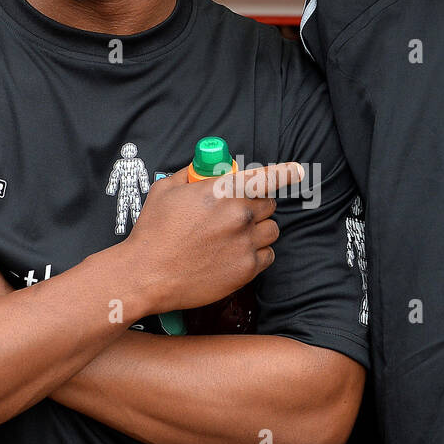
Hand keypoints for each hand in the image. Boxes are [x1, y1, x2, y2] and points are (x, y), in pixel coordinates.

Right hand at [126, 162, 302, 315]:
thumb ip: (190, 175)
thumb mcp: (165, 190)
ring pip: (272, 229)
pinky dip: (258, 253)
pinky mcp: (246, 269)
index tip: (298, 171)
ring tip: (237, 236)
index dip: (285, 172)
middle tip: (239, 213)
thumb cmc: (153, 232)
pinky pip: (268, 255)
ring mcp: (245, 243)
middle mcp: (239, 215)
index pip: (265, 177)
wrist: (146, 275)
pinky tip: (237, 254)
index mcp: (222, 191)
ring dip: (260, 229)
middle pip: (268, 204)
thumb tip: (203, 169)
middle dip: (257, 204)